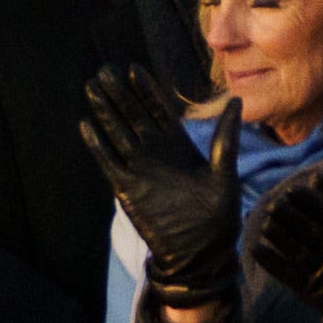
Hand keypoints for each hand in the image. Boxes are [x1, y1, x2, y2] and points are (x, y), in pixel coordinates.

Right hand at [77, 68, 241, 305]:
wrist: (198, 253)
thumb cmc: (217, 217)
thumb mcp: (225, 172)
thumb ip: (225, 138)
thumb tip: (237, 100)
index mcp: (179, 145)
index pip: (158, 110)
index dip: (146, 90)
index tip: (134, 69)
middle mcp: (155, 153)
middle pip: (132, 116)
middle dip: (119, 93)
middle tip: (105, 70)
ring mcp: (139, 169)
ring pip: (117, 133)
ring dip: (105, 111)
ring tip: (91, 88)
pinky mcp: (126, 188)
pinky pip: (108, 162)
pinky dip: (97, 145)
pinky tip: (86, 126)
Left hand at [246, 150, 322, 321]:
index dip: (311, 202)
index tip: (293, 188)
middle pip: (312, 233)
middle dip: (292, 218)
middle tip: (274, 203)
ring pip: (299, 253)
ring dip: (280, 237)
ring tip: (265, 222)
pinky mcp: (309, 291)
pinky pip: (288, 275)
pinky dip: (272, 262)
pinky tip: (256, 248)